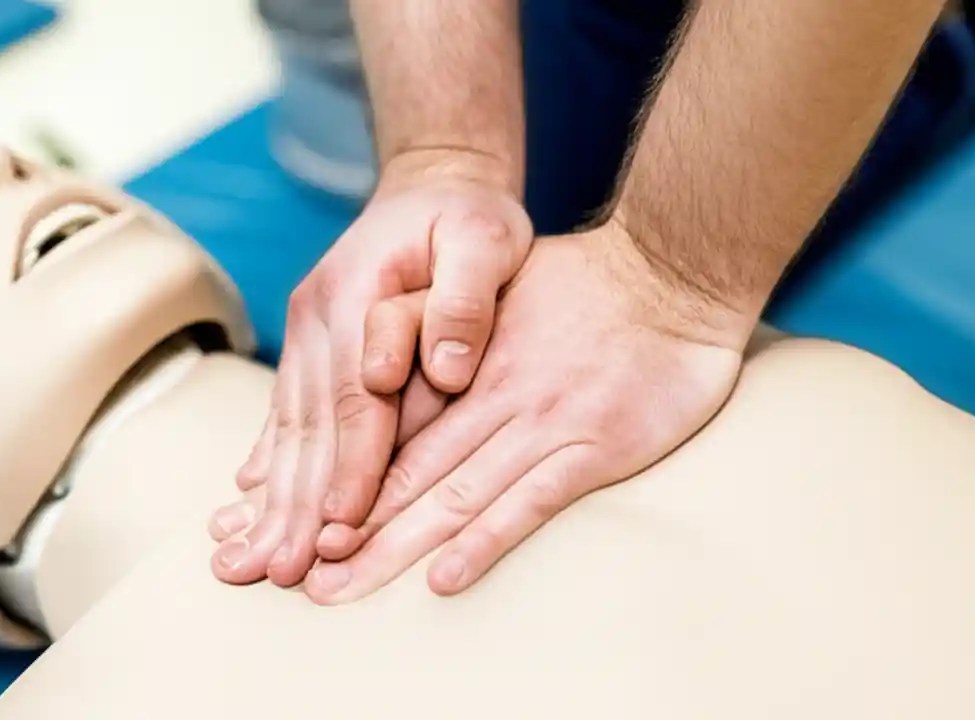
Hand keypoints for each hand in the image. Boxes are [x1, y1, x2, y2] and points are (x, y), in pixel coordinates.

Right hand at [209, 161, 531, 587]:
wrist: (431, 187)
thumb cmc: (467, 218)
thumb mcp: (486, 237)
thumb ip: (465, 298)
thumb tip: (446, 368)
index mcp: (357, 294)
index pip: (354, 399)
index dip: (350, 466)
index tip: (341, 526)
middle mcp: (317, 318)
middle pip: (307, 425)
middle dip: (292, 505)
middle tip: (275, 571)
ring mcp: (305, 333)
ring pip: (287, 428)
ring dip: (269, 499)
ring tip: (242, 558)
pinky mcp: (308, 346)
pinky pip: (282, 413)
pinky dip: (266, 463)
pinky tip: (245, 503)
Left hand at [304, 224, 751, 603]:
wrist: (674, 273)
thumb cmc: (589, 280)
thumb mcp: (502, 283)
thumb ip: (454, 326)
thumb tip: (409, 366)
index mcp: (465, 362)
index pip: (389, 431)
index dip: (344, 479)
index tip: (301, 521)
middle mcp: (491, 398)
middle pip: (407, 475)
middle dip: (352, 530)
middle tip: (304, 577)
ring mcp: (541, 424)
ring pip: (453, 495)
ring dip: (394, 545)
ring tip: (343, 587)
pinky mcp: (592, 447)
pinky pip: (529, 503)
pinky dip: (483, 541)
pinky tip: (443, 577)